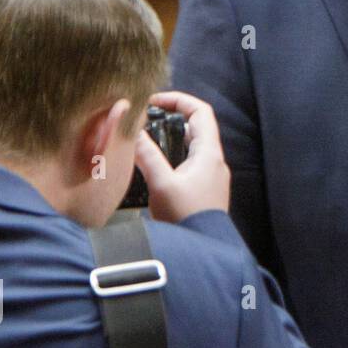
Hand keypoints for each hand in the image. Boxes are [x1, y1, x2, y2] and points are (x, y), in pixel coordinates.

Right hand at [134, 90, 230, 222]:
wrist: (203, 247)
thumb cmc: (185, 216)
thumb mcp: (162, 184)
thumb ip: (147, 156)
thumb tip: (134, 132)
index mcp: (209, 153)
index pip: (201, 112)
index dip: (179, 100)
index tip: (154, 101)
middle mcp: (214, 161)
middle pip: (195, 127)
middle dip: (170, 119)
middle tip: (145, 120)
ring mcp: (211, 175)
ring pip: (190, 146)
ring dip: (169, 140)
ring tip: (144, 141)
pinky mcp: (204, 189)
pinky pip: (188, 163)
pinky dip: (171, 157)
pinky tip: (152, 166)